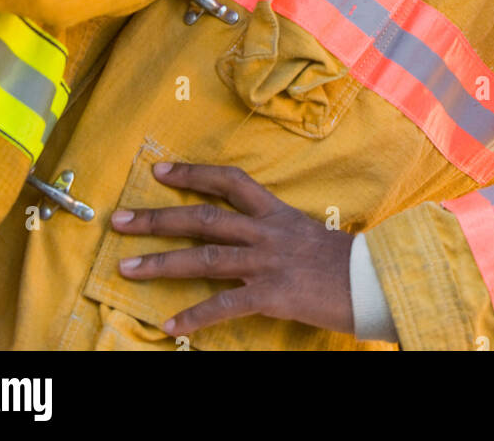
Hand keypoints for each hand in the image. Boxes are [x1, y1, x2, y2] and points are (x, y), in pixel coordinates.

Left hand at [112, 162, 354, 337]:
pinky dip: (194, 315)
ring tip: (127, 267)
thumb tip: (248, 237)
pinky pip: (224, 304)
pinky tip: (170, 323)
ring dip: (161, 263)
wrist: (374, 281)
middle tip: (119, 218)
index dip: (192, 173)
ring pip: (204, 258)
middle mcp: (266, 232)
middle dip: (157, 218)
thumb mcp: (308, 235)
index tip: (158, 170)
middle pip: (203, 218)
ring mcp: (267, 262)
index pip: (228, 181)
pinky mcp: (271, 294)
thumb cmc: (344, 262)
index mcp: (276, 212)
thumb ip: (276, 232)